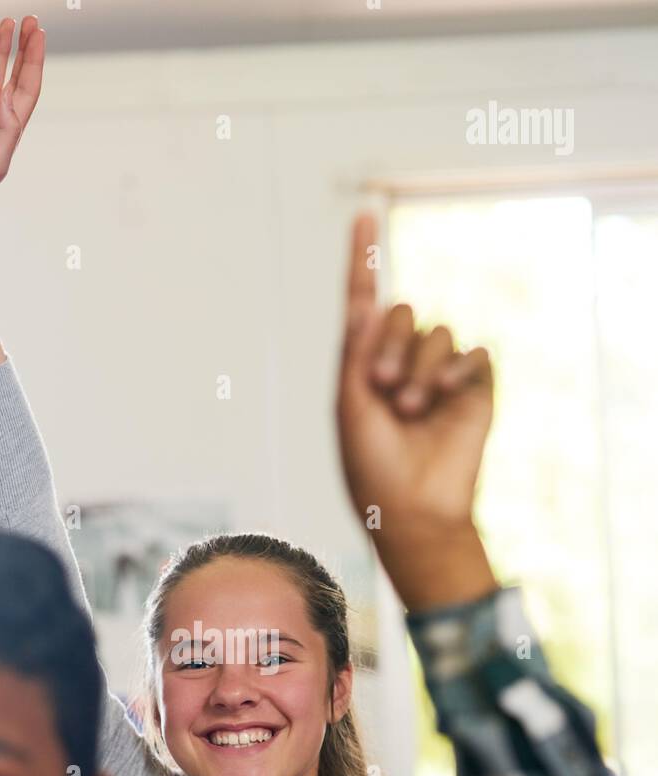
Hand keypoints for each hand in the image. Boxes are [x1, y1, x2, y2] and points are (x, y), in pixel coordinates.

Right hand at [0, 16, 44, 224]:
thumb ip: (7, 131)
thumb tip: (8, 96)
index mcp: (8, 132)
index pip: (27, 89)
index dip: (34, 62)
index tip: (39, 35)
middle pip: (14, 77)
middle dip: (24, 49)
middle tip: (31, 20)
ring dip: (1, 50)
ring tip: (9, 23)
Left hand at [336, 213, 493, 533]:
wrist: (413, 512)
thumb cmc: (372, 468)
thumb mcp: (349, 407)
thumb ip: (356, 354)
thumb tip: (366, 306)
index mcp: (365, 366)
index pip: (365, 303)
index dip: (364, 260)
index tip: (363, 214)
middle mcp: (403, 363)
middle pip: (403, 312)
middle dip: (391, 343)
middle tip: (383, 387)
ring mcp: (440, 376)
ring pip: (438, 332)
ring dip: (421, 366)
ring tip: (412, 408)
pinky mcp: (474, 390)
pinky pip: (474, 353)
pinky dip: (458, 368)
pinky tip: (447, 394)